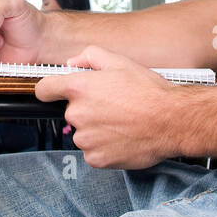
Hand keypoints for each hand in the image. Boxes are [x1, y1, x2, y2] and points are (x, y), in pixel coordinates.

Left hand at [35, 46, 185, 169]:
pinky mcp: (96, 159)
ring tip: (121, 123)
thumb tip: (72, 63)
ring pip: (83, 133)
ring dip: (96, 130)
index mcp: (79, 88)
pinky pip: (93, 152)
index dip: (50, 90)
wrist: (172, 121)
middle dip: (86, 110)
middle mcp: (77, 114)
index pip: (44, 90)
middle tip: (112, 106)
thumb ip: (90, 57)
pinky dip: (105, 147)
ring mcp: (86, 139)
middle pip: (70, 113)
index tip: (54, 93)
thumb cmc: (149, 92)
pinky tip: (123, 137)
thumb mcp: (120, 62)